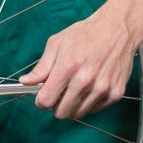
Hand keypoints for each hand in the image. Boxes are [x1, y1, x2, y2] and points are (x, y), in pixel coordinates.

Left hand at [19, 4, 136, 119]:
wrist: (117, 29)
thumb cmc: (86, 34)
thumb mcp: (57, 44)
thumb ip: (41, 67)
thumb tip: (25, 82)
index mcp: (67, 67)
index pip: (46, 101)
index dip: (41, 100)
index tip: (43, 96)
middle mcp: (85, 80)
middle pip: (61, 112)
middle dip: (56, 104)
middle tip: (60, 90)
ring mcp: (102, 88)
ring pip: (78, 114)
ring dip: (73, 104)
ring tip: (76, 86)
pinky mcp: (115, 94)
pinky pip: (94, 110)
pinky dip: (89, 102)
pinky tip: (90, 86)